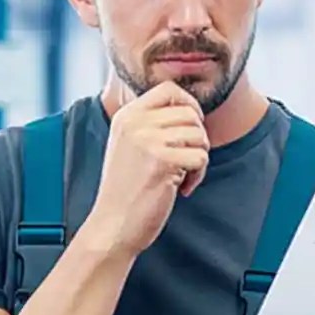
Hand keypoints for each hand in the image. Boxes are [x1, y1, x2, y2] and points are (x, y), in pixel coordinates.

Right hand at [84, 82, 208, 255]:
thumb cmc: (126, 191)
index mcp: (126, 116)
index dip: (189, 104)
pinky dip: (198, 175)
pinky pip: (201, 156)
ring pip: (199, 134)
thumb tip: (191, 108)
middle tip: (185, 161)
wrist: (113, 225)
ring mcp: (148, 140)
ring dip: (198, 158)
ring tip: (181, 177)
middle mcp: (135, 123)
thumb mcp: (130, 145)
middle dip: (197, 138)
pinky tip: (181, 189)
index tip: (190, 127)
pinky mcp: (163, 161)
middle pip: (190, 113)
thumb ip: (151, 124)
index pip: (169, 89)